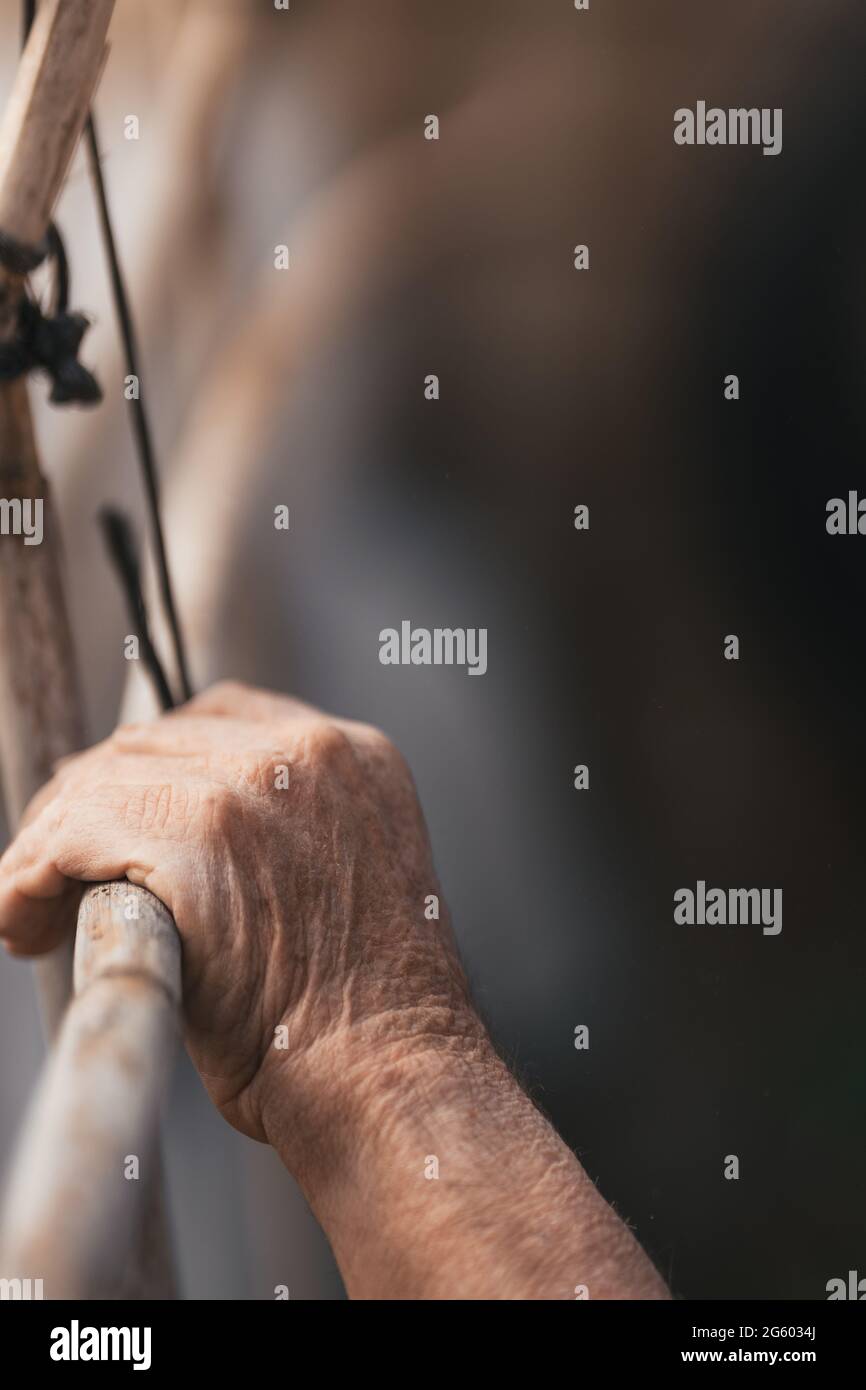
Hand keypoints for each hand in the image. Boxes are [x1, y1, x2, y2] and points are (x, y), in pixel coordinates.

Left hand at [0, 682, 475, 1146]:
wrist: (391, 1073)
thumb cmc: (368, 1017)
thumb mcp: (348, 886)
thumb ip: (284, 837)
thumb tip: (179, 846)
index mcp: (353, 757)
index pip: (217, 719)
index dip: (152, 769)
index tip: (115, 814)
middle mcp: (305, 752)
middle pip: (149, 743)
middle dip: (92, 805)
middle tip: (57, 871)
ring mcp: (251, 785)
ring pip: (101, 782)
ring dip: (53, 845)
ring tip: (37, 907)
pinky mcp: (196, 835)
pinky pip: (70, 835)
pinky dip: (30, 877)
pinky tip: (25, 920)